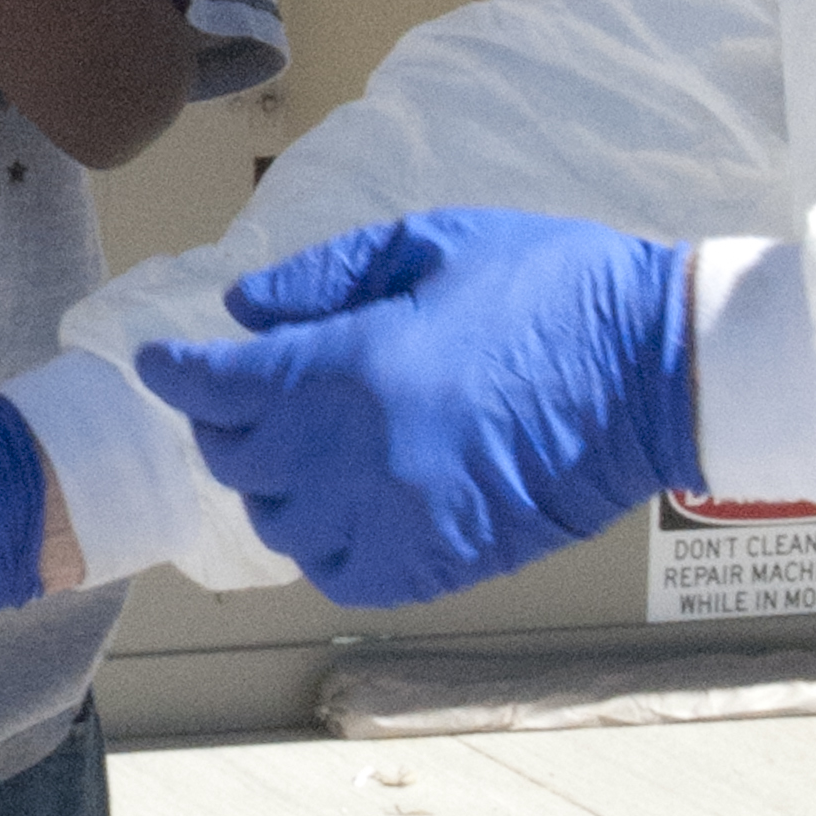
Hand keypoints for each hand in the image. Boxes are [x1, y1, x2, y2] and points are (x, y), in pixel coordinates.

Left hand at [134, 207, 697, 605]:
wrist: (657, 370)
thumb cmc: (549, 286)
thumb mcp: (430, 243)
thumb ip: (321, 277)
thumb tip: (242, 314)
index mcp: (354, 368)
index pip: (219, 388)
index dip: (174, 373)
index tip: (158, 361)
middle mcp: (361, 457)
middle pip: (238, 460)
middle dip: (226, 420)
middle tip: (246, 391)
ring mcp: (400, 521)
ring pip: (280, 524)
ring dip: (274, 482)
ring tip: (303, 445)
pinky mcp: (442, 564)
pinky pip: (340, 572)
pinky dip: (323, 541)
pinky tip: (345, 500)